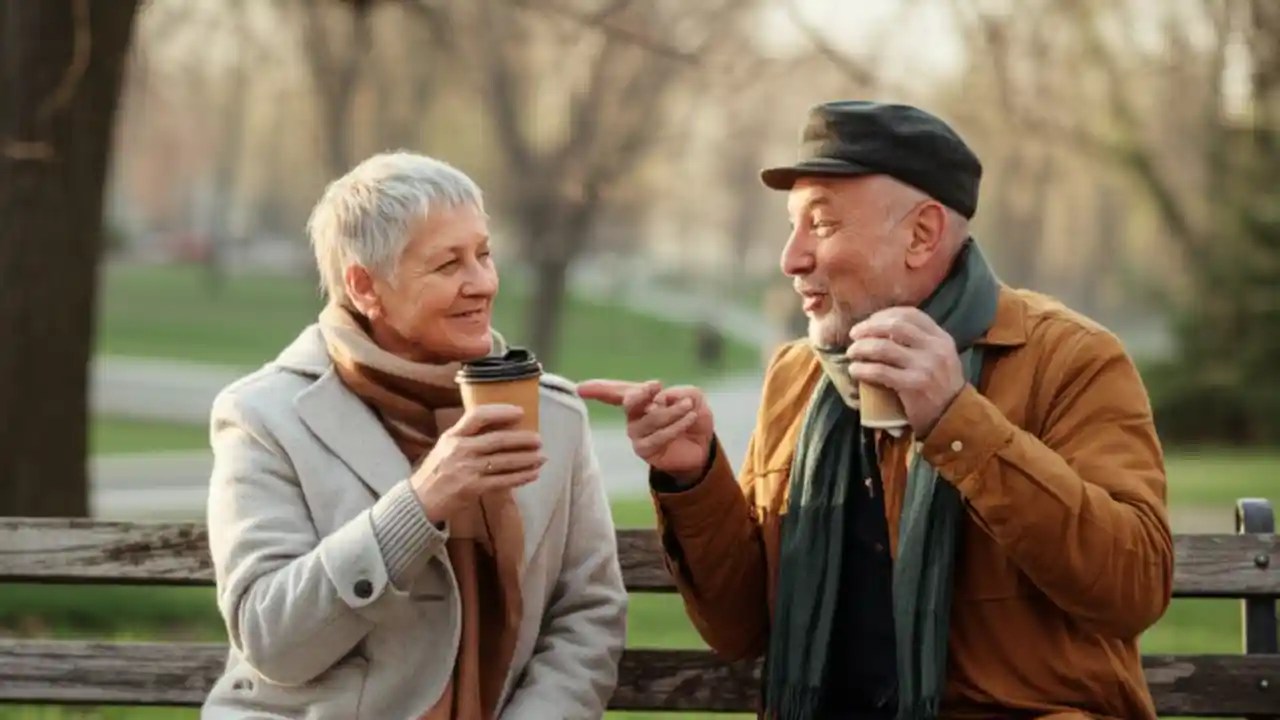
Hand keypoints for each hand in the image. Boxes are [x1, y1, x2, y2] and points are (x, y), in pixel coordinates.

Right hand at [410, 403, 543, 522]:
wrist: (420, 501)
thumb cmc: (437, 471)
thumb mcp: (446, 446)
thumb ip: (467, 436)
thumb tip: (500, 426)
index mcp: (453, 435)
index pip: (478, 415)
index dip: (501, 411)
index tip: (520, 412)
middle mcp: (460, 450)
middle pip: (498, 440)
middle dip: (522, 439)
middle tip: (539, 439)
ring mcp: (467, 469)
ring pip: (504, 461)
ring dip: (527, 459)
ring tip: (541, 457)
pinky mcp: (473, 488)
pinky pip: (503, 481)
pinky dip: (521, 477)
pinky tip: (532, 474)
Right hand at [577, 379, 713, 483]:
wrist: (702, 446)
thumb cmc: (692, 417)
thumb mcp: (693, 397)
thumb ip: (682, 392)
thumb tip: (664, 399)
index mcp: (640, 399)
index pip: (616, 391)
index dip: (598, 389)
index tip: (580, 388)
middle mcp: (634, 416)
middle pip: (629, 402)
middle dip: (640, 393)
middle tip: (655, 386)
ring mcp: (637, 434)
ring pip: (650, 419)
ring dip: (671, 411)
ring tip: (688, 406)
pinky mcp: (644, 450)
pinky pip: (659, 436)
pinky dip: (676, 426)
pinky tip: (689, 418)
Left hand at [846, 307, 963, 434]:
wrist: (954, 417)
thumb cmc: (941, 387)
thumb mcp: (940, 357)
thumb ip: (920, 342)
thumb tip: (883, 329)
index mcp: (941, 338)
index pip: (910, 314)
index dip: (885, 314)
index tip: (870, 321)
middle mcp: (935, 348)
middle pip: (894, 326)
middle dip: (869, 327)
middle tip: (854, 335)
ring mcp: (925, 366)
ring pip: (883, 347)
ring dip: (861, 348)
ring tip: (852, 353)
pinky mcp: (913, 385)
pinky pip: (880, 371)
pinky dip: (862, 369)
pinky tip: (854, 370)